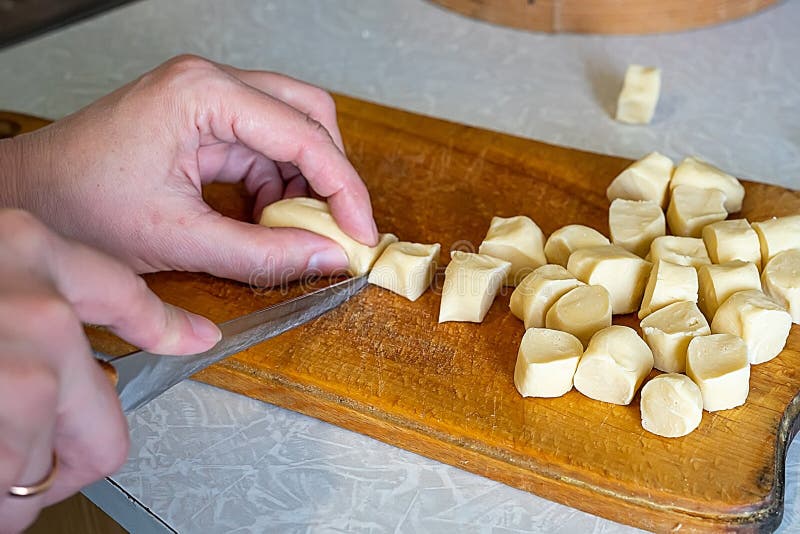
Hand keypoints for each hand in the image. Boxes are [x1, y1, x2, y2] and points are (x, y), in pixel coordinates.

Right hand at [0, 209, 220, 532]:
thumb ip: (27, 305)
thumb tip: (74, 364)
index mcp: (25, 250)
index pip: (123, 296)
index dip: (164, 328)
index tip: (196, 338)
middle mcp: (35, 303)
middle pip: (106, 420)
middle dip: (63, 456)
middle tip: (14, 459)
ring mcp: (19, 364)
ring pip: (54, 464)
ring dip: (6, 478)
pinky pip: (16, 496)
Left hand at [1, 55, 377, 284]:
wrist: (30, 200)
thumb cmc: (80, 206)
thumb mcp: (180, 240)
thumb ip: (263, 255)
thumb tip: (328, 259)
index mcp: (203, 95)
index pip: (304, 135)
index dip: (345, 189)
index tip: (362, 233)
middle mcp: (211, 84)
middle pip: (309, 116)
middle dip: (332, 176)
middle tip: (342, 227)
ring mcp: (209, 99)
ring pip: (292, 131)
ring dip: (304, 184)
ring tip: (297, 233)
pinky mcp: (205, 121)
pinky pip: (265, 148)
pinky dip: (278, 187)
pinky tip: (269, 221)